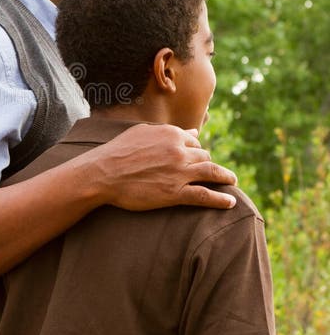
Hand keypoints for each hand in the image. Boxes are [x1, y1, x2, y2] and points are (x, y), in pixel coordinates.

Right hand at [91, 123, 236, 210]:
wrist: (103, 173)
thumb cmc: (117, 152)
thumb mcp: (142, 133)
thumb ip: (168, 132)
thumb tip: (192, 132)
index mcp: (171, 134)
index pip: (194, 142)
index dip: (196, 151)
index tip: (199, 158)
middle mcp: (179, 151)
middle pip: (204, 157)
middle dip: (208, 164)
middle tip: (214, 172)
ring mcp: (179, 172)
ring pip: (211, 173)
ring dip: (225, 177)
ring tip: (233, 181)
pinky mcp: (175, 193)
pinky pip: (205, 196)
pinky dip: (221, 199)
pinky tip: (230, 202)